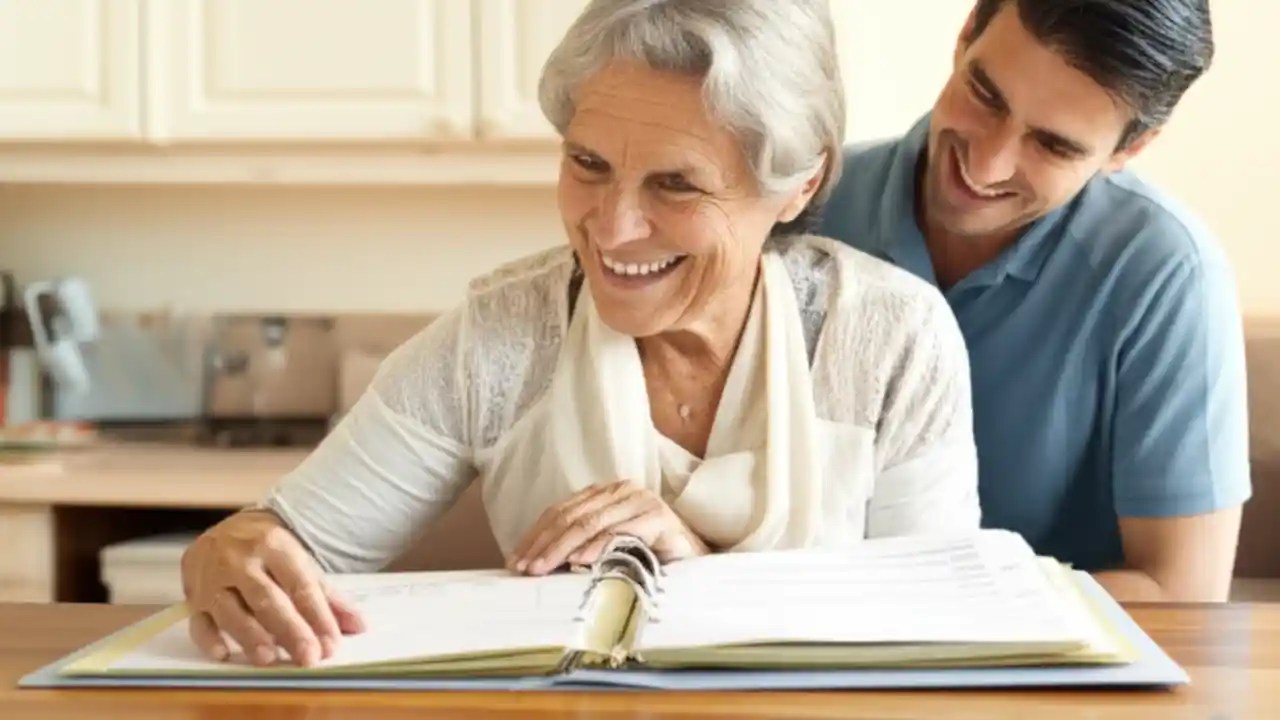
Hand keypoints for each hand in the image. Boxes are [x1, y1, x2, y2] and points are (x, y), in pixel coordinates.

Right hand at [180, 510, 365, 666]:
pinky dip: (209, 638)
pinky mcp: (192, 595)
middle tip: (308, 657)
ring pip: (231, 610)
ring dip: (250, 636)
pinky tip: (224, 654)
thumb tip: (358, 626)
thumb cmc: (272, 552)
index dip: (317, 616)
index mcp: (274, 544)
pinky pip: (198, 620)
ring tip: (270, 659)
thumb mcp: (301, 564)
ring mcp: (212, 577)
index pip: (299, 584)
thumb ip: (328, 596)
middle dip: (289, 629)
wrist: (231, 528)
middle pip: (267, 598)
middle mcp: (240, 558)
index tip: (331, 644)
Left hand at [509, 481, 708, 574]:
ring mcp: (641, 501)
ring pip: (591, 523)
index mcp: (605, 494)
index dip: (536, 534)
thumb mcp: (609, 548)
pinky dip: (596, 547)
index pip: (561, 511)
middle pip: (571, 516)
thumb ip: (580, 546)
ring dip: (562, 548)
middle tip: (524, 568)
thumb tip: (536, 564)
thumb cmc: (650, 556)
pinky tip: (578, 562)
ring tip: (543, 568)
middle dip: (543, 543)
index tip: (516, 560)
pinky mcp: (658, 518)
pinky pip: (620, 532)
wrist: (697, 561)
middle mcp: (621, 491)